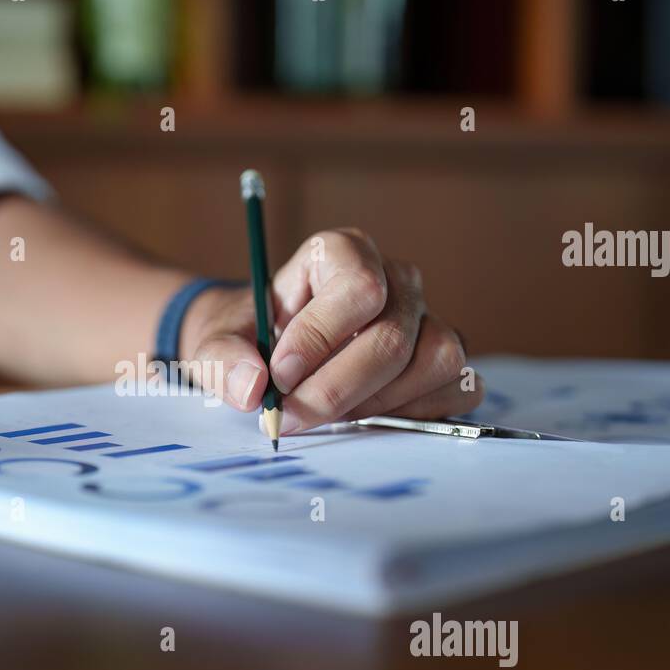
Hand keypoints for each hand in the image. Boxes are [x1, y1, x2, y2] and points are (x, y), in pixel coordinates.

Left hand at [180, 229, 482, 433]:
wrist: (269, 353)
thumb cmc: (249, 338)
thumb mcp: (216, 342)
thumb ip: (222, 359)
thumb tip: (251, 388)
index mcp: (342, 252)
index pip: (358, 291)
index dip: (320, 340)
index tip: (279, 376)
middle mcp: (395, 278)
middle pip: (392, 338)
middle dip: (337, 389)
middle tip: (292, 416)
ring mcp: (426, 317)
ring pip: (432, 362)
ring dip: (374, 403)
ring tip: (326, 412)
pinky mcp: (440, 357)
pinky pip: (454, 388)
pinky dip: (411, 412)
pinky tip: (364, 416)